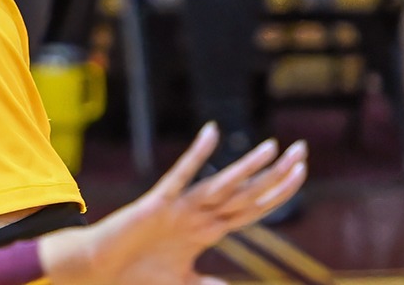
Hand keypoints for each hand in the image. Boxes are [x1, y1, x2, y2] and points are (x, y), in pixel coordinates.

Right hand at [39, 123, 308, 284]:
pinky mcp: (158, 204)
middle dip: (276, 175)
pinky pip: (181, 176)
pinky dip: (196, 156)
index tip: (301, 172)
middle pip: (246, 193)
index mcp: (207, 230)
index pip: (253, 208)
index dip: (278, 193)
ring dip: (248, 168)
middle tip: (303, 150)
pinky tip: (211, 133)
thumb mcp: (183, 284)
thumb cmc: (137, 274)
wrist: (100, 268)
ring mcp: (180, 208)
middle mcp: (199, 214)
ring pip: (222, 185)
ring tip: (274, 148)